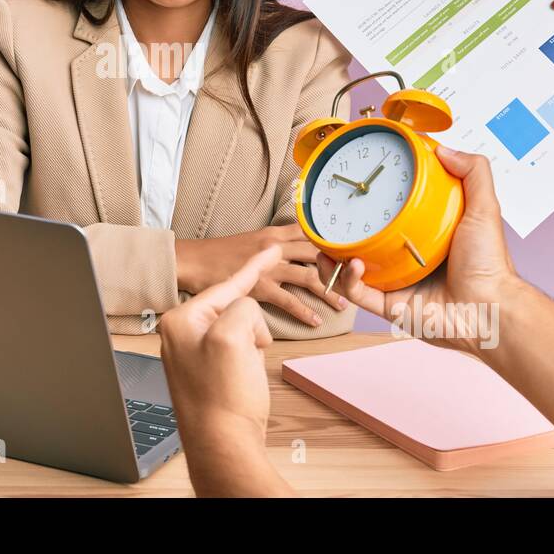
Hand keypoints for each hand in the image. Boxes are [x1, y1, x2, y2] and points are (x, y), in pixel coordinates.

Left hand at [159, 245, 291, 496]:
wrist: (224, 447)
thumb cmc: (224, 398)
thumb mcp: (234, 336)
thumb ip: (242, 307)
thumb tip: (247, 320)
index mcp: (180, 321)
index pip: (224, 286)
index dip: (253, 269)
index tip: (268, 250)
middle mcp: (181, 335)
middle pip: (233, 308)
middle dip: (251, 326)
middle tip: (250, 355)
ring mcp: (193, 355)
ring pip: (239, 329)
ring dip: (252, 344)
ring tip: (243, 375)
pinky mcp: (208, 372)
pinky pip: (237, 350)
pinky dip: (249, 358)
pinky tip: (245, 379)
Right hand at [175, 223, 346, 326]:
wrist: (194, 261)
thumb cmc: (221, 253)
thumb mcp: (251, 240)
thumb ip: (274, 243)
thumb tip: (294, 249)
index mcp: (274, 234)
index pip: (311, 232)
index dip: (334, 240)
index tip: (354, 249)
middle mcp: (274, 247)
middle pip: (316, 253)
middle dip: (339, 266)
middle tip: (358, 278)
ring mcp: (267, 267)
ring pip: (308, 277)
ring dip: (329, 291)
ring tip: (344, 305)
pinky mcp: (258, 286)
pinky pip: (288, 300)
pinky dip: (304, 311)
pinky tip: (316, 321)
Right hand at [317, 146, 522, 353]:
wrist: (490, 309)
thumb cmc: (490, 265)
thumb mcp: (484, 209)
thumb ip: (473, 173)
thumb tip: (443, 148)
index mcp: (423, 236)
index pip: (390, 216)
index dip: (371, 203)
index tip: (357, 187)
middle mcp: (406, 259)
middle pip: (363, 241)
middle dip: (339, 231)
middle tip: (326, 217)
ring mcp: (395, 283)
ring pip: (350, 269)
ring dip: (332, 256)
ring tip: (325, 242)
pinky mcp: (389, 305)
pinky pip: (357, 293)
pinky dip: (346, 278)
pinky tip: (351, 263)